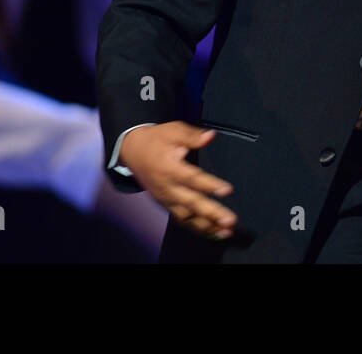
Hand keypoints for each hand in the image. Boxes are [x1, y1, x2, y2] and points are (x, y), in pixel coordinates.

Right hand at [118, 121, 236, 239]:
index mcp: (169, 167)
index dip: (209, 185)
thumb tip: (210, 136)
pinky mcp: (165, 204)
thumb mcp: (173, 131)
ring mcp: (165, 198)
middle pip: (191, 202)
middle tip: (230, 220)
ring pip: (186, 216)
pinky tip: (213, 232)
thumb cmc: (156, 140)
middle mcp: (167, 187)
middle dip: (211, 213)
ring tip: (226, 231)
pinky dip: (197, 228)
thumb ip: (192, 136)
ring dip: (207, 226)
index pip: (191, 178)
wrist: (132, 151)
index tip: (227, 190)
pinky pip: (181, 219)